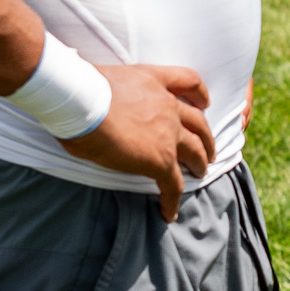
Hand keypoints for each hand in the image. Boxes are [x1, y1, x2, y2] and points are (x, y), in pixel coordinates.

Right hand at [59, 63, 216, 217]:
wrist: (83, 102)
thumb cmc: (82, 89)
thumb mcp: (108, 78)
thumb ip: (116, 90)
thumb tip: (99, 100)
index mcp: (154, 80)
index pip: (188, 82)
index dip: (200, 94)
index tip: (205, 103)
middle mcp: (167, 105)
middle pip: (198, 122)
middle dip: (205, 136)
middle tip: (207, 149)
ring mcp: (168, 132)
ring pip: (195, 151)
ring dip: (200, 163)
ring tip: (200, 173)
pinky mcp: (160, 159)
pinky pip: (173, 184)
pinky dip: (173, 199)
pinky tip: (169, 212)